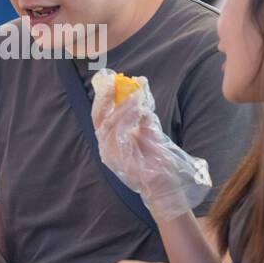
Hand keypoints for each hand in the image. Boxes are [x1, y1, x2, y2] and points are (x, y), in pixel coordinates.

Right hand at [90, 74, 210, 221]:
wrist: (165, 184)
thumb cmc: (155, 158)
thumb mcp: (148, 128)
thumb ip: (142, 109)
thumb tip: (140, 83)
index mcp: (110, 138)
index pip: (100, 114)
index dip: (102, 95)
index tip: (110, 78)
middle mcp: (107, 147)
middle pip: (98, 118)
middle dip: (105, 98)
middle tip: (116, 82)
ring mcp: (112, 156)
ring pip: (109, 125)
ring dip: (122, 108)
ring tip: (136, 97)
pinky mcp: (121, 163)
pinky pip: (119, 137)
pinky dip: (128, 121)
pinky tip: (139, 112)